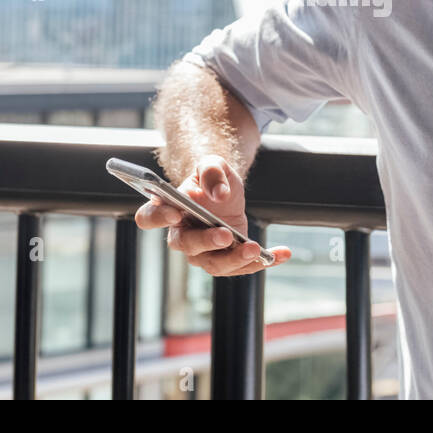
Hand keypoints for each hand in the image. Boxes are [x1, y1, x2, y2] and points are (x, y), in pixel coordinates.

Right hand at [133, 153, 290, 275]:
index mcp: (169, 209)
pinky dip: (264, 262)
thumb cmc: (212, 178)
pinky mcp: (225, 259)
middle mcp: (181, 236)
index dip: (160, 218)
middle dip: (206, 242)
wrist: (225, 191)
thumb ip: (213, 172)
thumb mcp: (213, 165)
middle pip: (186, 246)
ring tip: (256, 248)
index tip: (176, 214)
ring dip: (236, 259)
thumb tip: (219, 193)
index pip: (150, 217)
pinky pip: (242, 267)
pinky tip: (283, 253)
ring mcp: (202, 252)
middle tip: (226, 234)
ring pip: (214, 264)